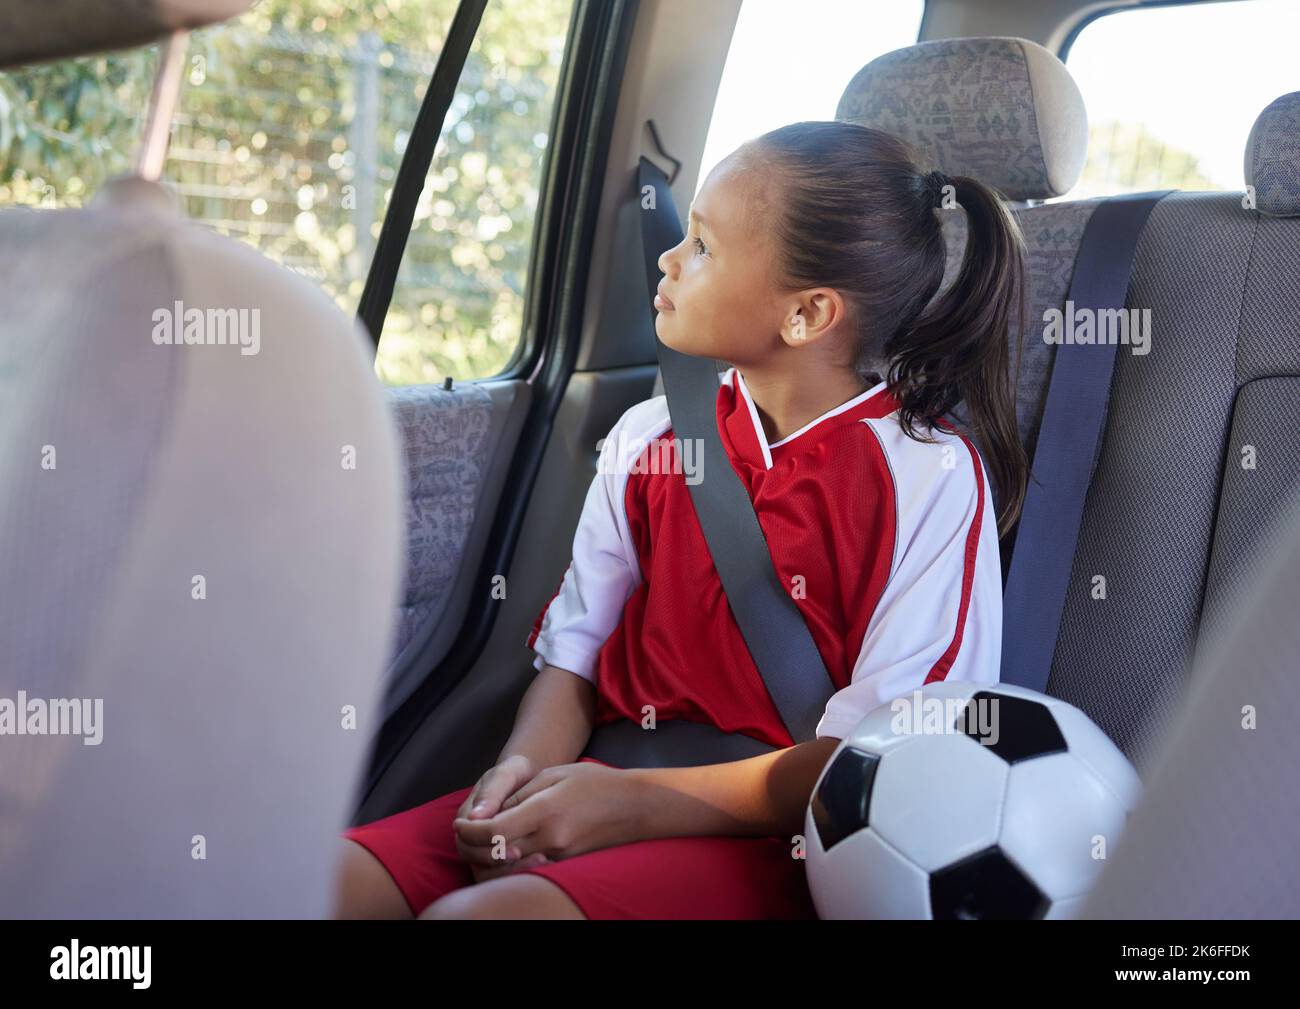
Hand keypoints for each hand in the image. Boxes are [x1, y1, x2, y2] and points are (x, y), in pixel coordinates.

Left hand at [453, 761, 644, 865]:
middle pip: (497, 853)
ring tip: (481, 839)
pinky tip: (508, 846)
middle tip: (463, 832)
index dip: (468, 830)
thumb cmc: (596, 783)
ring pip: (511, 864)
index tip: (459, 823)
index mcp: (546, 811)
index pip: (493, 831)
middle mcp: (551, 839)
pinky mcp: (566, 864)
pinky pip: (530, 865)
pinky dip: (512, 859)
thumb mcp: (555, 775)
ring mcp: (560, 855)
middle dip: (473, 845)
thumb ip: (520, 795)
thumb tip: (488, 814)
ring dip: (490, 854)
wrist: (635, 806)